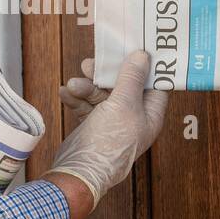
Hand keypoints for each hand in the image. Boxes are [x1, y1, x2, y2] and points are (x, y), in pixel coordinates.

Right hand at [45, 50, 168, 207]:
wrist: (79, 171)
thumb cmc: (108, 142)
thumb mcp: (123, 104)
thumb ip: (132, 78)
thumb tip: (143, 56)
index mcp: (150, 115)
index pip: (154, 84)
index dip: (145, 66)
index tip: (135, 47)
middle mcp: (133, 118)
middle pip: (124, 85)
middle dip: (106, 74)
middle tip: (91, 63)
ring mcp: (112, 123)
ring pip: (101, 94)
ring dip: (86, 87)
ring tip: (73, 84)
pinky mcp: (93, 126)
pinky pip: (87, 105)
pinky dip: (77, 98)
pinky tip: (65, 93)